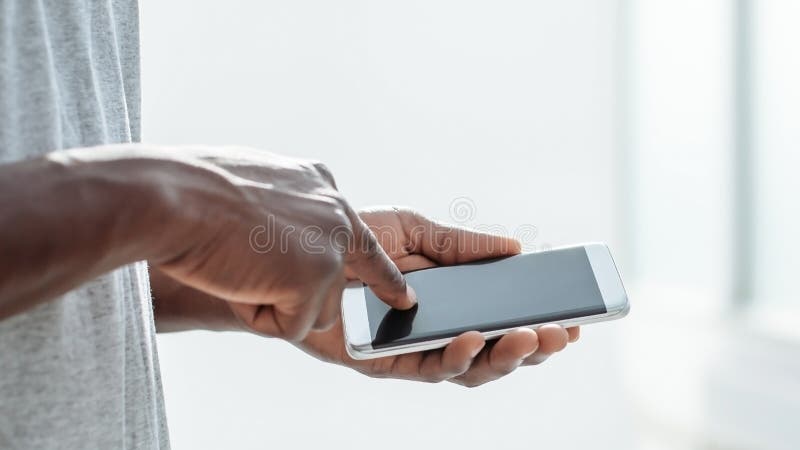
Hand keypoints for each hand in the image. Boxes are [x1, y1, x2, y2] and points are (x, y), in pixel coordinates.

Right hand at [61, 145, 414, 340]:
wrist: (173, 197)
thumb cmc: (192, 190)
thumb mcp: (253, 186)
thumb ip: (283, 210)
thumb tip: (284, 242)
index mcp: (321, 186)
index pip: (361, 239)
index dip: (377, 273)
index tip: (404, 297)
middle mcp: (338, 214)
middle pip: (334, 285)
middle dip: (298, 295)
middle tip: (265, 282)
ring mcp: (332, 248)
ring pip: (317, 312)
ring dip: (274, 304)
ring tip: (237, 267)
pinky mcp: (317, 279)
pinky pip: (292, 327)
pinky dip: (259, 316)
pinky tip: (238, 281)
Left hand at [293, 208, 579, 386]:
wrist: (295, 249)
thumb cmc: (353, 239)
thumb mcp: (416, 231)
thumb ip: (463, 245)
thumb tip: (517, 248)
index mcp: (451, 301)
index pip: (503, 320)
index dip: (539, 322)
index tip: (575, 316)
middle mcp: (436, 330)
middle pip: (496, 351)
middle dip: (534, 346)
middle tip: (563, 332)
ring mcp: (412, 350)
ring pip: (469, 369)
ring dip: (505, 357)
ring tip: (531, 336)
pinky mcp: (383, 363)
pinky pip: (427, 369)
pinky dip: (455, 356)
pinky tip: (473, 335)